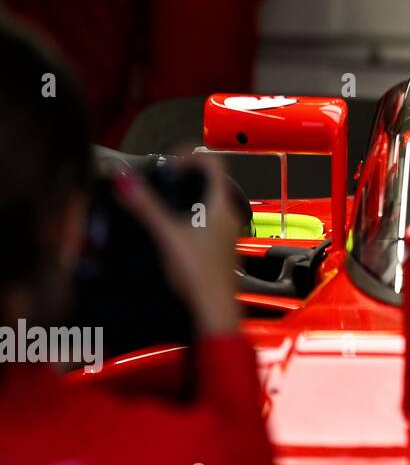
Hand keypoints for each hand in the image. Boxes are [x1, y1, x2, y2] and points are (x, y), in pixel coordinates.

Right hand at [114, 153, 241, 335]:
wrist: (214, 309)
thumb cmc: (197, 272)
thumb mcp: (166, 235)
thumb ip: (145, 207)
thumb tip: (124, 179)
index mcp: (221, 205)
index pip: (214, 162)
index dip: (190, 155)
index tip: (168, 164)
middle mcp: (229, 216)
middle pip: (210, 182)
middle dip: (184, 177)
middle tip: (160, 182)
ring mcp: (227, 233)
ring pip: (208, 203)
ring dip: (186, 198)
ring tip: (161, 205)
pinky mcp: (220, 249)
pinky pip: (207, 222)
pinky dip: (190, 217)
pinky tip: (171, 231)